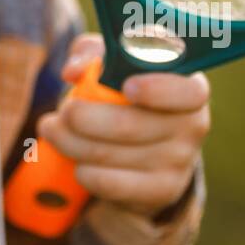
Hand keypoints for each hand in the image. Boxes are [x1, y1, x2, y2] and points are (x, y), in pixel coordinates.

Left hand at [35, 33, 209, 218]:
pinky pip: (115, 185)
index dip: (159, 90)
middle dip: (86, 118)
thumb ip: (91, 53)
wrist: (142, 142)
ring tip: (52, 130)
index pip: (189, 92)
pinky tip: (76, 163)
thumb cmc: (124, 89)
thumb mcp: (110, 61)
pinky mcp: (163, 190)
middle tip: (62, 111)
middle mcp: (192, 125)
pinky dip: (87, 174)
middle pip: (135, 126)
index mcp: (189, 86)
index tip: (126, 87)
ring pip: (115, 155)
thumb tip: (74, 71)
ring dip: (73, 144)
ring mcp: (180, 161)